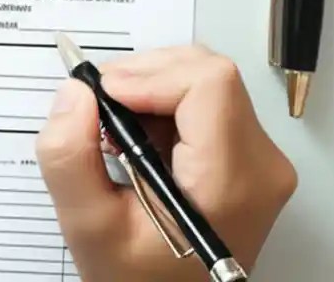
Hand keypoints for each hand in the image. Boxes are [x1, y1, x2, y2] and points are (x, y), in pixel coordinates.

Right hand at [36, 46, 296, 280]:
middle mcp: (262, 164)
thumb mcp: (87, 226)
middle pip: (208, 72)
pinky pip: (210, 100)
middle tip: (99, 110)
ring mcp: (263, 159)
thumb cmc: (136, 276)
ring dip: (152, 89)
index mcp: (230, 182)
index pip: (209, 84)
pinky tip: (139, 139)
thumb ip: (70, 157)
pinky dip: (165, 104)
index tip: (105, 96)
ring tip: (116, 131)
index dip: (150, 76)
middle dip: (144, 77)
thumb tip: (76, 93)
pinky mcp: (252, 156)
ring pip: (207, 80)